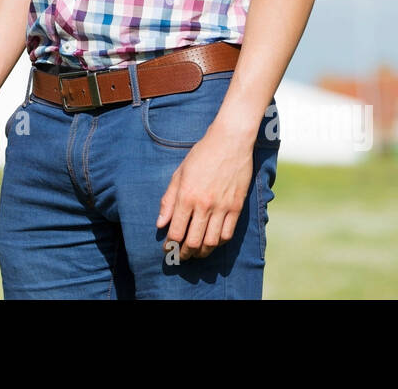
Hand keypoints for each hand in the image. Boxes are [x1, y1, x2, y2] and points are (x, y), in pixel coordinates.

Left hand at [157, 126, 253, 261]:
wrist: (230, 141)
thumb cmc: (201, 154)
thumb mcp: (179, 173)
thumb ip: (168, 200)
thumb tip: (160, 224)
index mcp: (186, 196)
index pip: (176, 232)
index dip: (170, 245)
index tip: (167, 248)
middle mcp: (204, 205)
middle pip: (193, 242)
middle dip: (184, 253)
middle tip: (180, 256)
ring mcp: (222, 207)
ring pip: (212, 242)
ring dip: (201, 252)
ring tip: (195, 252)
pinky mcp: (237, 207)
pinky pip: (228, 234)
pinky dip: (219, 243)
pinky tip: (212, 242)